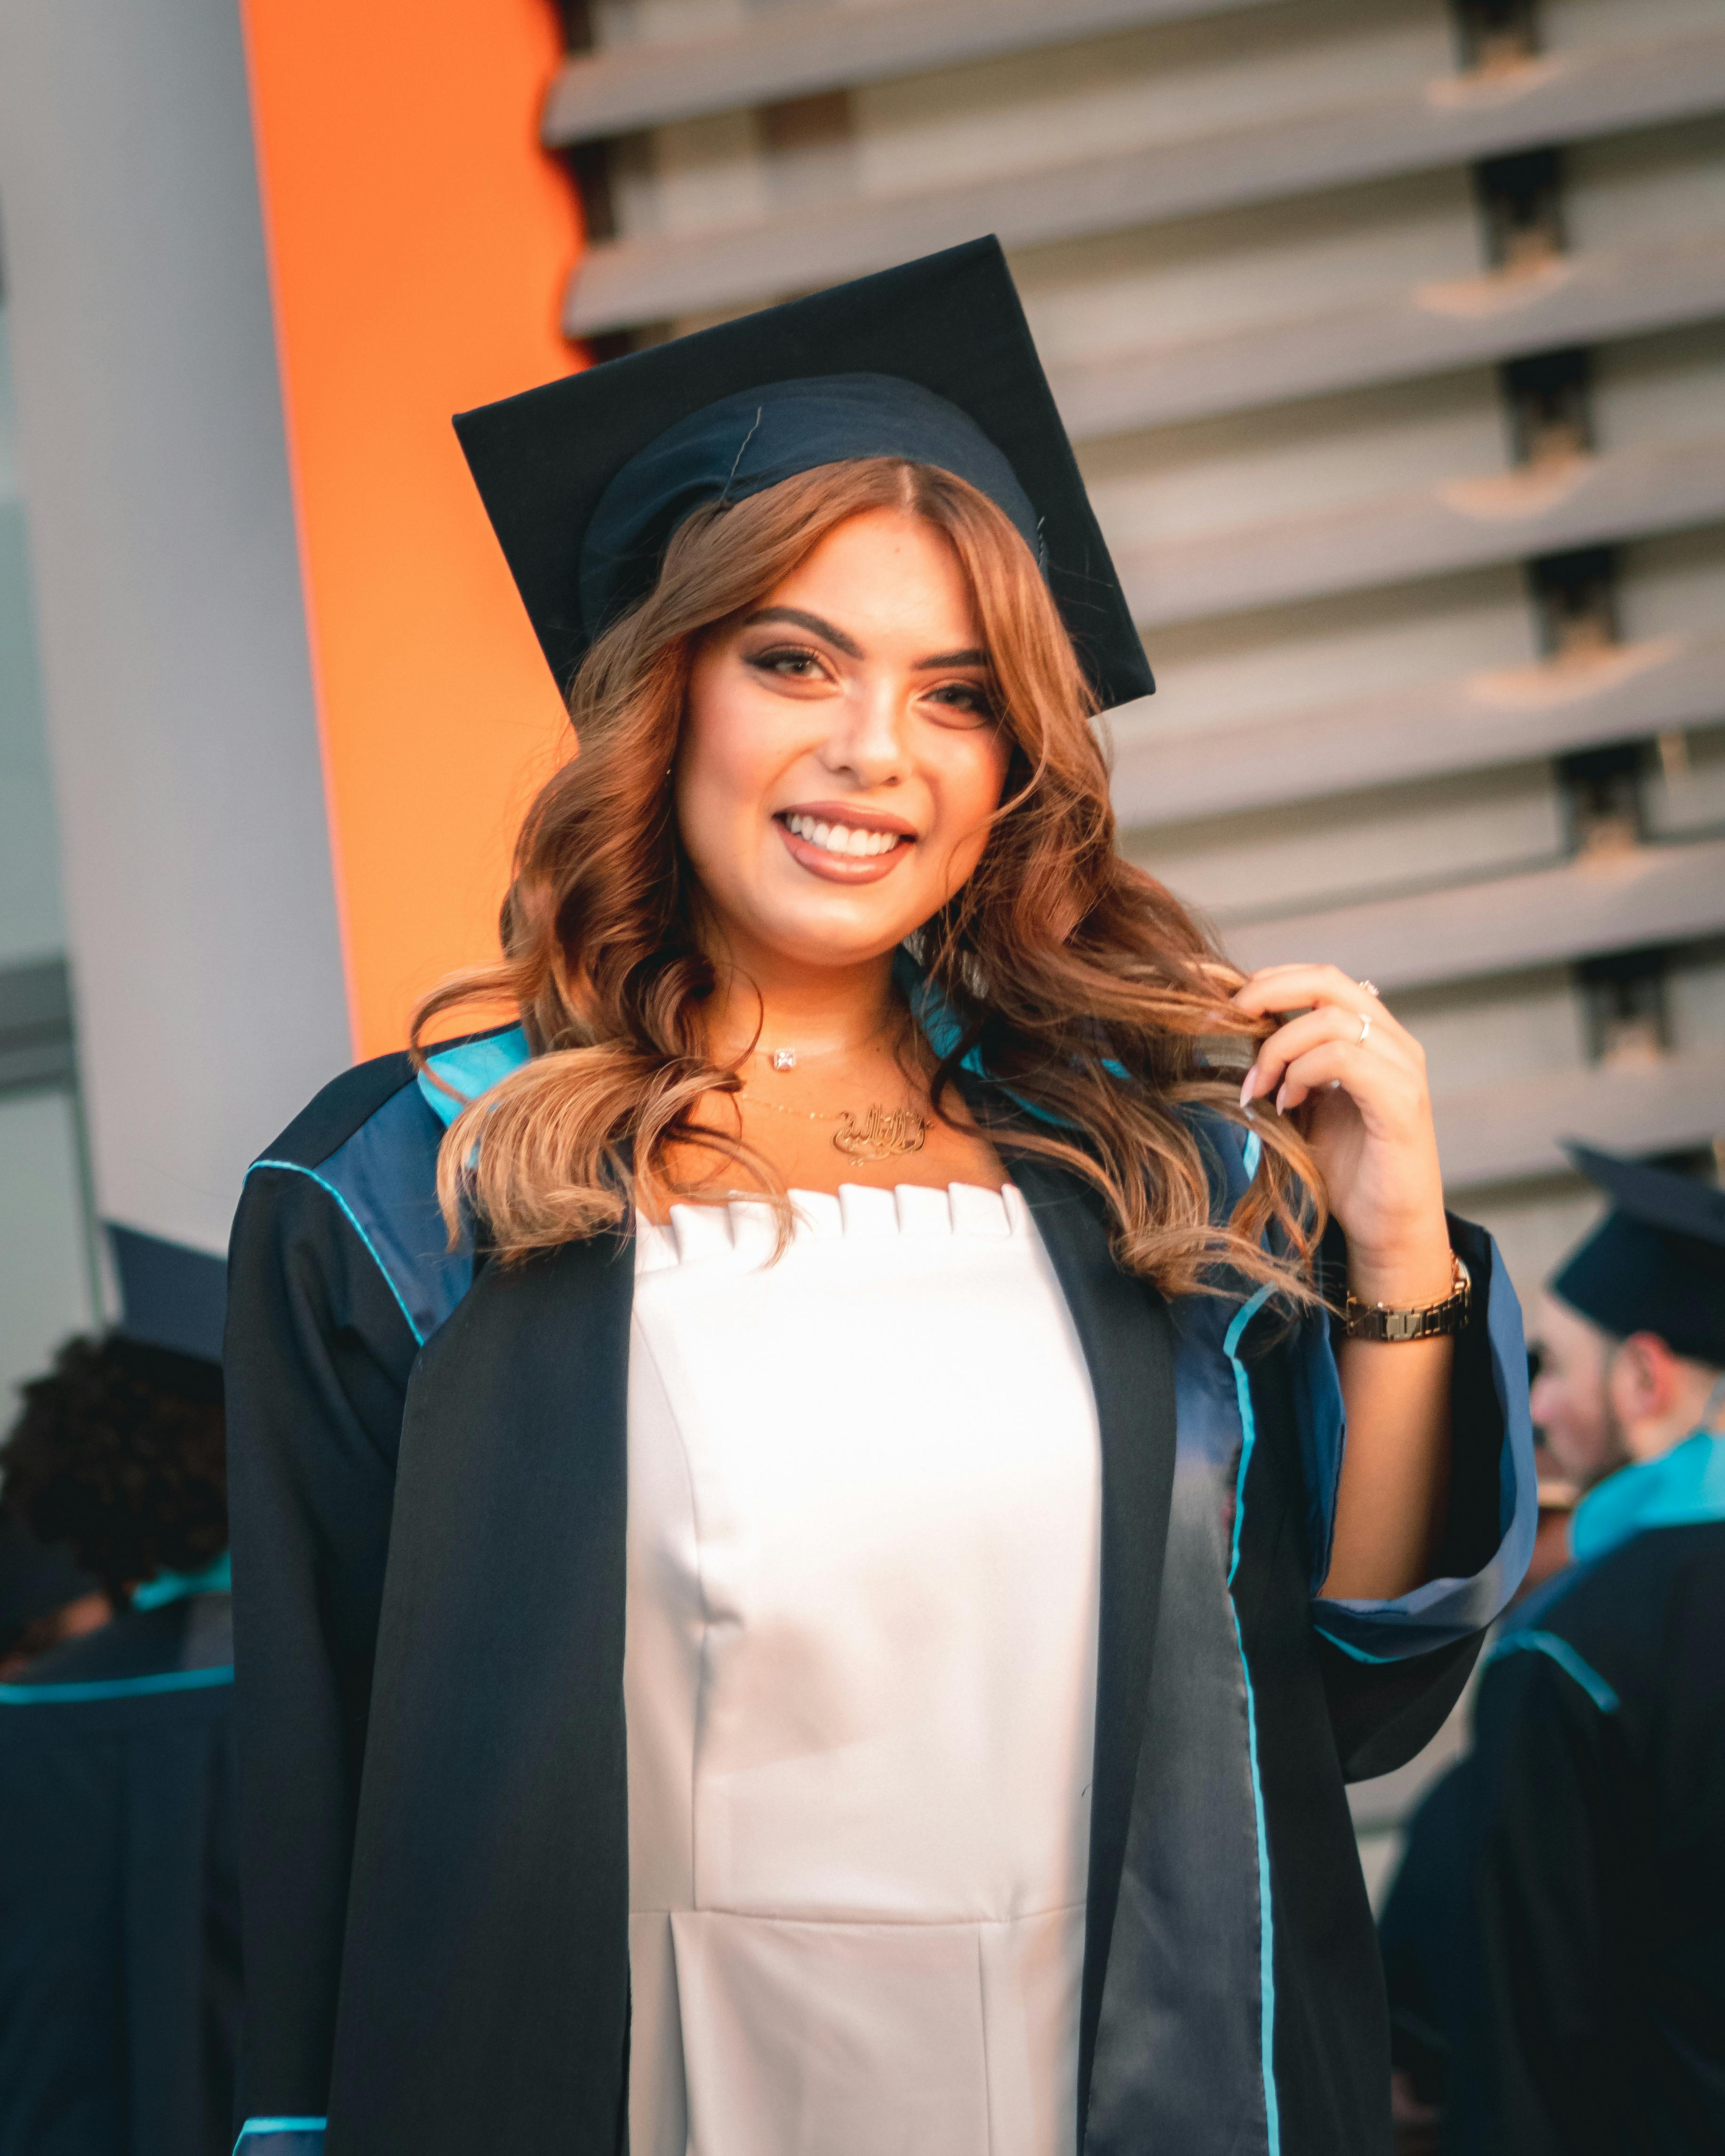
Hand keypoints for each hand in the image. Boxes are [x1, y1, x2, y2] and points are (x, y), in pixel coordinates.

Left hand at [1232, 964, 1450, 1304]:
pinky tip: (1288, 1103)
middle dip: (1267, 993)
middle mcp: (1394, 1043)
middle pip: (1327, 981)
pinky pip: (1345, 1058)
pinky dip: (1304, 1073)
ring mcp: (1403, 1068)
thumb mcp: (1304, 1108)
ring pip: (1331, 1018)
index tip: (1223, 1004)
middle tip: (1227, 1022)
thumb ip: (1284, 1069)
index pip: (1321, 979)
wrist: (1386, 1230)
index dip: (1269, 981)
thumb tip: (1235, 1036)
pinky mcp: (1402, 1100)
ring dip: (1279, 1048)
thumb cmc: (1347, 1172)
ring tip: (1260, 1089)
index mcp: (1373, 1037)